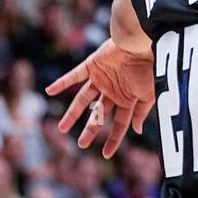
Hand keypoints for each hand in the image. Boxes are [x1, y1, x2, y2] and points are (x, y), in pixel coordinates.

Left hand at [46, 38, 153, 159]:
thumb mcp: (148, 94)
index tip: (106, 154)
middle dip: (90, 129)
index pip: (119, 123)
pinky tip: (49, 90)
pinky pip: (74, 76)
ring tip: (61, 128)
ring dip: (72, 113)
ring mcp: (101, 78)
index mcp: (127, 98)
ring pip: (83, 99)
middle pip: (99, 114)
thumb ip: (141, 112)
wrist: (140, 44)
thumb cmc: (148, 69)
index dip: (114, 139)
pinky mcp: (92, 65)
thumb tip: (136, 131)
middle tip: (81, 144)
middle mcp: (112, 90)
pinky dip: (62, 82)